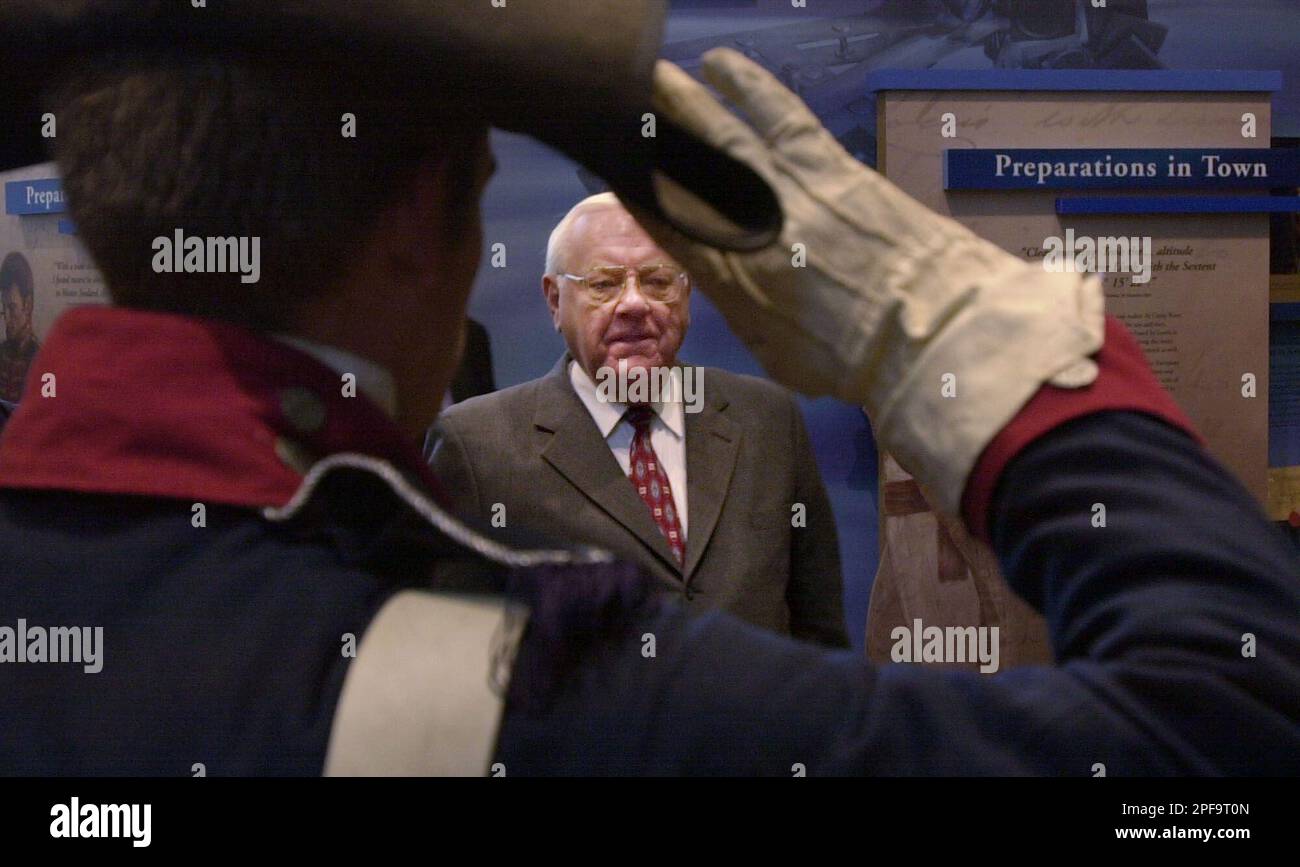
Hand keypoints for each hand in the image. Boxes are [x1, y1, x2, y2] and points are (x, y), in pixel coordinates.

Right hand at [628, 48, 1103, 514]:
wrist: (924, 333)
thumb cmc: (857, 361)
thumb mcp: (782, 354)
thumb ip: (752, 316)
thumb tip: (743, 292)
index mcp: (729, 280)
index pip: (668, 225)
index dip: (639, 196)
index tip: (617, 172)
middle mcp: (746, 228)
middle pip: (686, 172)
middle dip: (651, 139)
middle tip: (622, 110)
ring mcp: (786, 190)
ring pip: (723, 134)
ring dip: (686, 102)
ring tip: (656, 76)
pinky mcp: (826, 164)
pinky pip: (777, 112)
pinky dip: (748, 84)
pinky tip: (721, 64)